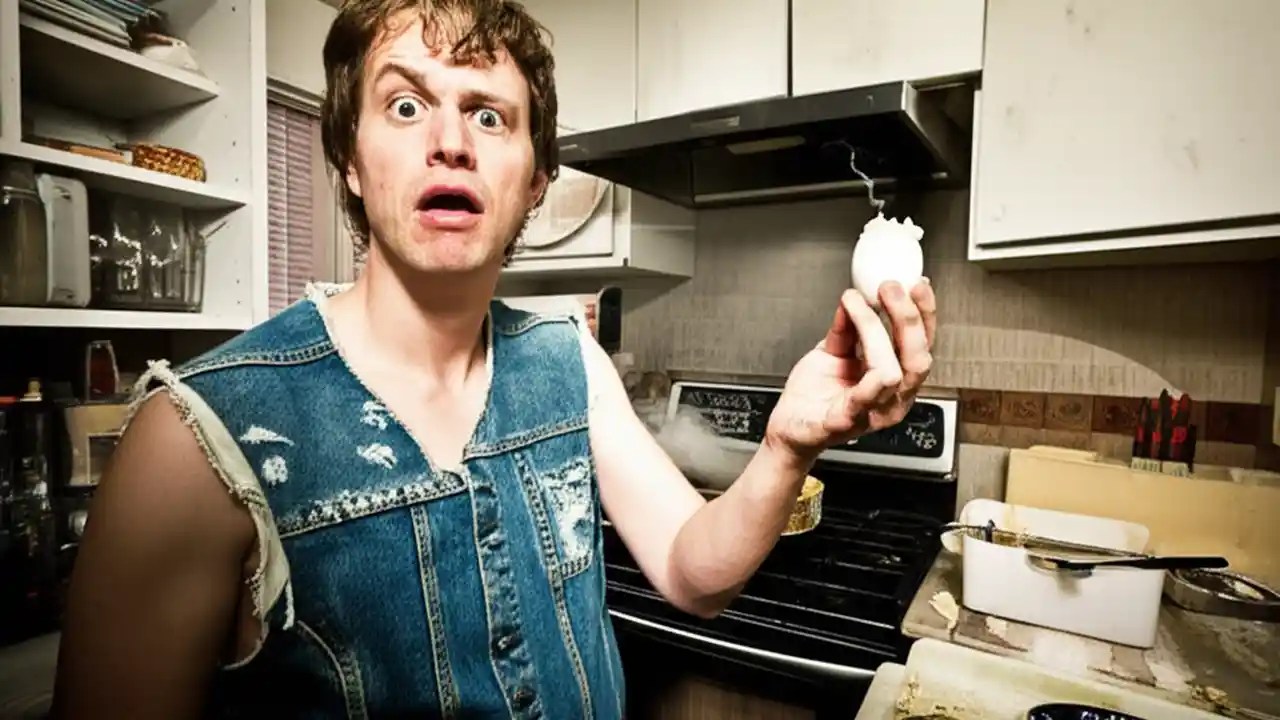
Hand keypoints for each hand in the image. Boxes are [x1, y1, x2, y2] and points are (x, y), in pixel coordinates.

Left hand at [766, 280, 936, 460]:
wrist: (789, 428)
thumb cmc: (815, 398)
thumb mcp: (833, 352)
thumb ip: (847, 327)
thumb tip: (855, 297)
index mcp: (896, 380)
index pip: (923, 345)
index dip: (924, 313)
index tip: (916, 284)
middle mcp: (893, 399)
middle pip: (918, 357)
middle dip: (908, 317)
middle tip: (890, 287)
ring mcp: (874, 413)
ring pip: (894, 371)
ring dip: (878, 330)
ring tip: (860, 303)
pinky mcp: (848, 421)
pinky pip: (866, 392)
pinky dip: (862, 354)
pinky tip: (851, 323)